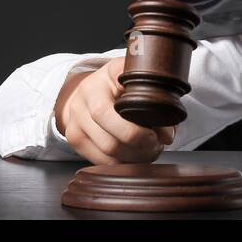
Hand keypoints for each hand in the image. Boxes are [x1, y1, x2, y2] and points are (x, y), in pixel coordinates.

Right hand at [54, 56, 176, 164]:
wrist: (88, 90)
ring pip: (106, 154)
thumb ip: (155, 99)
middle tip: (157, 146)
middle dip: (138, 148)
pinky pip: (101, 161)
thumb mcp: (135, 79)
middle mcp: (81, 104)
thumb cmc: (118, 84)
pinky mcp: (74, 141)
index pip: (105, 113)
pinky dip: (123, 162)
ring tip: (150, 150)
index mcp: (97, 85)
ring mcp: (74, 124)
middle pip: (108, 141)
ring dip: (134, 158)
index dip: (133, 130)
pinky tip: (136, 154)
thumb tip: (167, 135)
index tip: (155, 135)